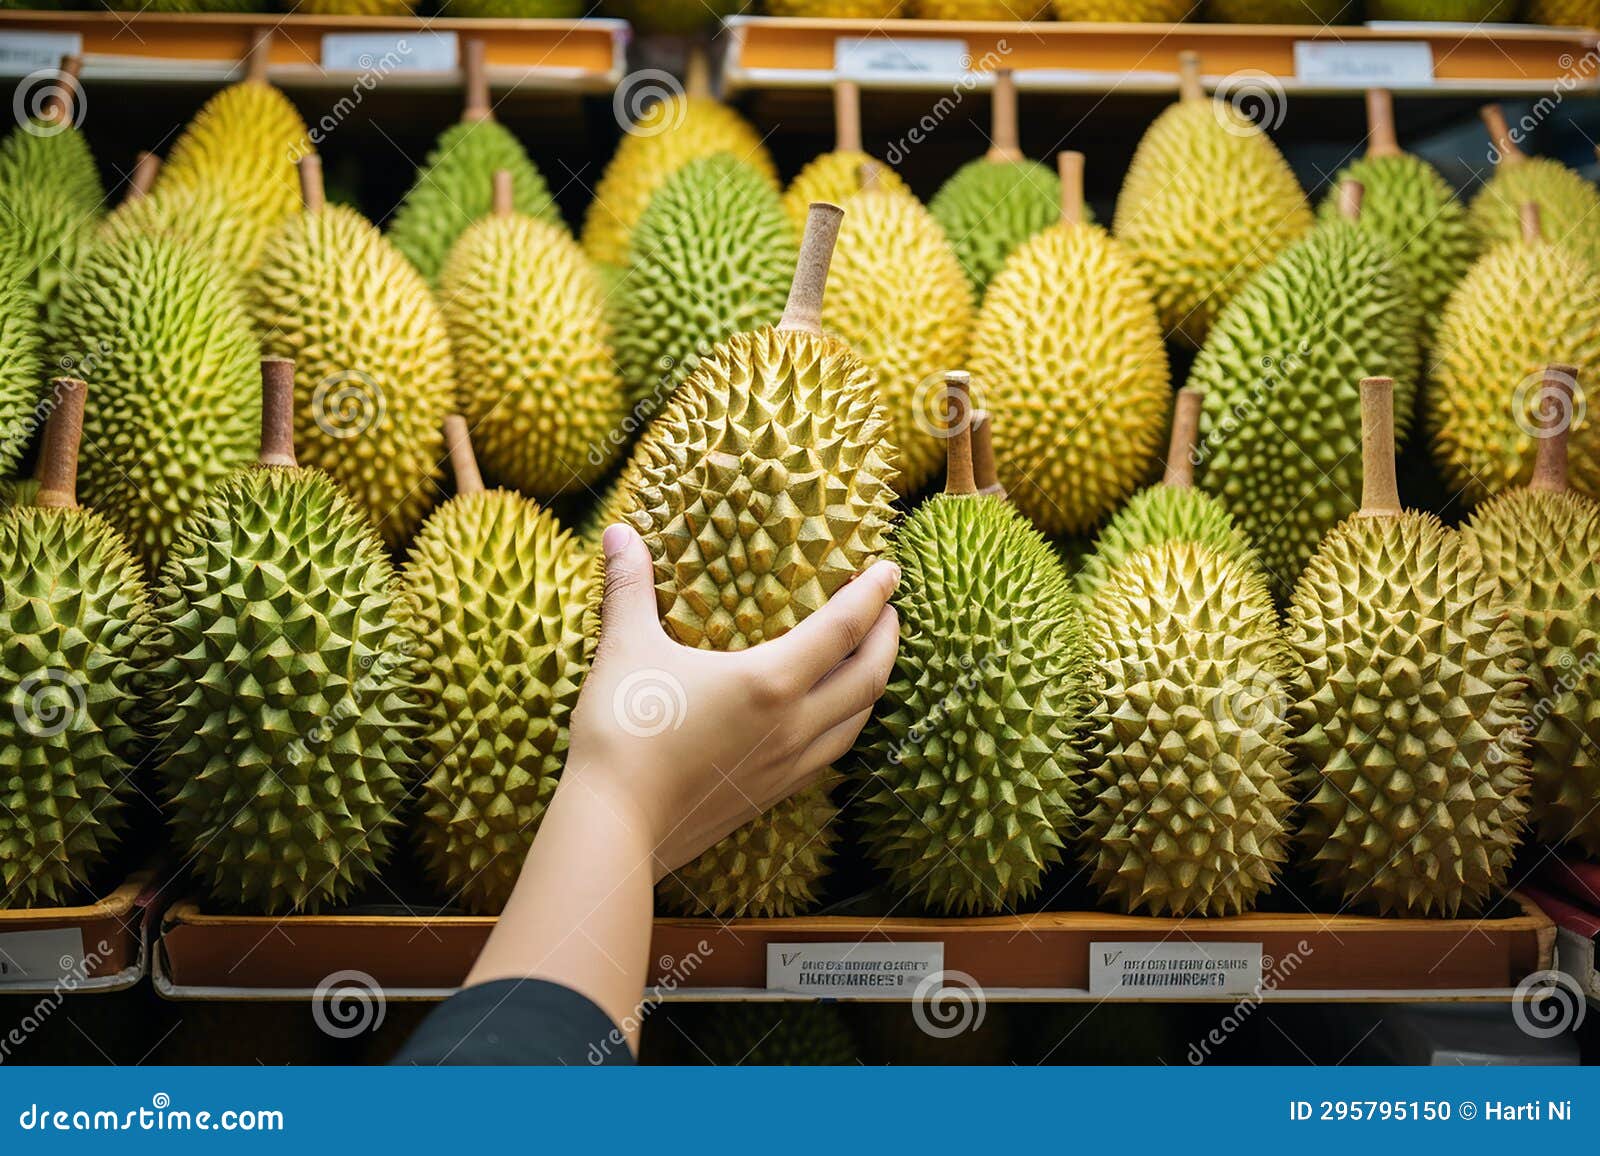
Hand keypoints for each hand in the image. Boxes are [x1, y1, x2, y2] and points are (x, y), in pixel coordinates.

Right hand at [560, 523, 900, 878]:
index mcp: (771, 681)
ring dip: (873, 684)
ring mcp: (787, 766)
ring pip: (856, 722)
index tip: (891, 570)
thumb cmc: (623, 733)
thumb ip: (629, 587)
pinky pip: (828, 757)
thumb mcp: (626, 649)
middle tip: (890, 609)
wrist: (613, 827)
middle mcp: (794, 725)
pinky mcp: (771, 796)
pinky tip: (830, 722)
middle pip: (869, 676)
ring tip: (870, 660)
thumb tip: (617, 531)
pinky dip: (845, 727)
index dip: (873, 594)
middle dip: (888, 638)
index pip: (844, 627)